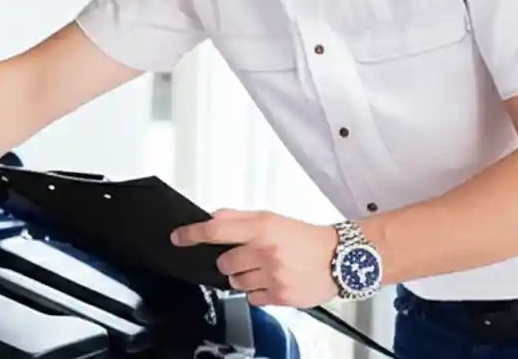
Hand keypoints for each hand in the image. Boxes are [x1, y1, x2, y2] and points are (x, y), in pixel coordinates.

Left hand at [170, 209, 338, 306]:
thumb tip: (212, 218)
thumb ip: (239, 218)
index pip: (216, 230)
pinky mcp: (279, 296)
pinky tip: (274, 281)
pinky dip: (259, 292)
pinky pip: (252, 298)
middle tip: (251, 258)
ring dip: (245, 278)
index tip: (177, 237)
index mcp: (261, 227)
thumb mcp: (271, 218)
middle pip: (224, 263)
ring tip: (267, 269)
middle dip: (231, 262)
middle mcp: (265, 250)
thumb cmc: (305, 238)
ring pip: (236, 282)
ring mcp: (272, 275)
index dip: (192, 234)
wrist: (340, 258)